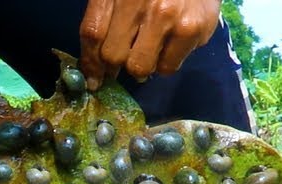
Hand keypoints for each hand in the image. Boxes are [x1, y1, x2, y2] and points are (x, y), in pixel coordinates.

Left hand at [79, 0, 221, 90]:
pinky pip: (168, 67)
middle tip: (125, 58)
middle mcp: (137, 1)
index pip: (92, 33)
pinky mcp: (191, 29)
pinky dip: (166, 62)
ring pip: (140, 67)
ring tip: (150, 49)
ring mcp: (166, 16)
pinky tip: (171, 43)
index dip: (90, 62)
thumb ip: (106, 14)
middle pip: (113, 55)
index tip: (93, 78)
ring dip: (142, 65)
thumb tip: (98, 63)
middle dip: (116, 64)